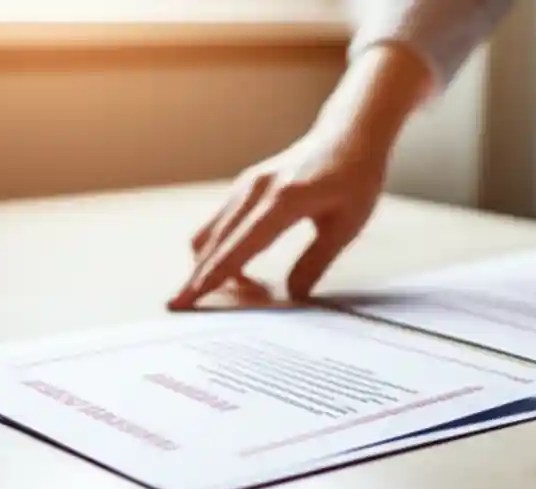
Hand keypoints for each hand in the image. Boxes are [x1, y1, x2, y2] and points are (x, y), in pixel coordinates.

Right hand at [168, 44, 432, 309]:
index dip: (214, 276)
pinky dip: (219, 250)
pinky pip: (220, 223)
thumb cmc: (355, 177)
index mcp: (284, 200)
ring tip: (222, 296)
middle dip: (196, 277)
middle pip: (214, 242)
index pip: (240, 246)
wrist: (348, 133)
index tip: (191, 297)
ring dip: (208, 265)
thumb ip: (316, 261)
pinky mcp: (245, 187)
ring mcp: (246, 187)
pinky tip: (238, 273)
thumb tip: (291, 296)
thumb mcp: (346, 225)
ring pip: (210, 232)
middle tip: (180, 307)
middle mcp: (256, 190)